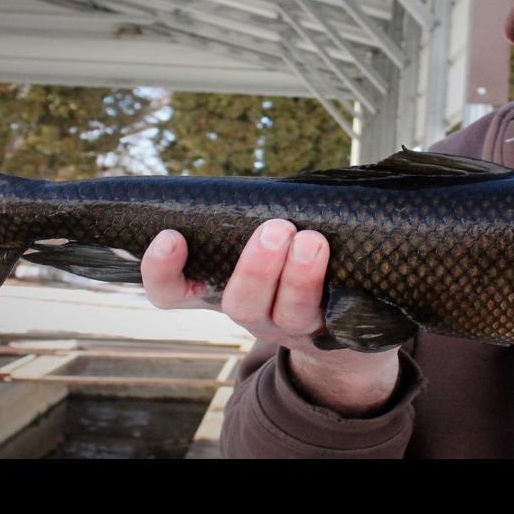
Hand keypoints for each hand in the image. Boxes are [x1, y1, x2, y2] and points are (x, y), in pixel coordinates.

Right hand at [142, 220, 398, 415]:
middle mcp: (253, 314)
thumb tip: (255, 181)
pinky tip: (351, 263)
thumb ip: (244, 219)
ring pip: (291, 312)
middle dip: (256, 268)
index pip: (170, 293)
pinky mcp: (333, 331)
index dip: (161, 271)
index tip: (171, 236)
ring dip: (300, 276)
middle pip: (240, 304)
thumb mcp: (254, 246)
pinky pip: (337, 318)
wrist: (341, 326)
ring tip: (313, 240)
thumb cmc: (284, 265)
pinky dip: (340, 290)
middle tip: (275, 228)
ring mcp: (292, 327)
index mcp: (218, 291)